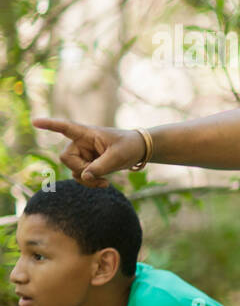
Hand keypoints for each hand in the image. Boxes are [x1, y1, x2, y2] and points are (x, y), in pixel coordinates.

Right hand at [33, 118, 147, 186]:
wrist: (138, 151)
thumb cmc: (129, 146)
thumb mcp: (118, 156)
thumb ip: (100, 166)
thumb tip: (83, 176)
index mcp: (87, 133)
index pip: (65, 128)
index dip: (50, 125)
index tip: (35, 122)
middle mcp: (81, 143)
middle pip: (66, 158)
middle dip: (80, 170)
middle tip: (98, 176)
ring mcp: (83, 154)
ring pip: (73, 170)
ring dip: (87, 179)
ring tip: (104, 182)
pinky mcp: (87, 163)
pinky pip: (80, 176)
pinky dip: (90, 182)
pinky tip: (104, 183)